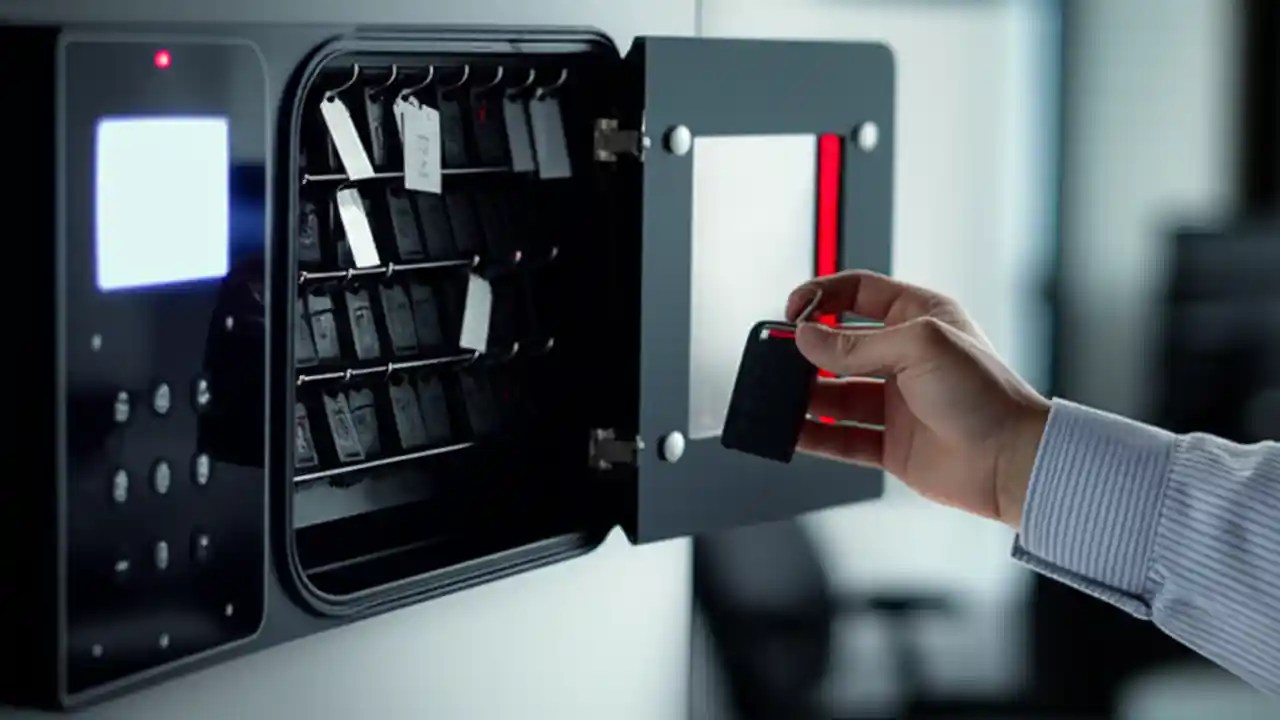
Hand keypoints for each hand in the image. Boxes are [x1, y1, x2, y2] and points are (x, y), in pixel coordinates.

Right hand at [784, 270, 1049, 528]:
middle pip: (839, 345)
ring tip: (778, 396)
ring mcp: (896, 402)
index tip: (794, 310)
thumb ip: (856, 343)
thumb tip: (806, 337)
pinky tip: (791, 431)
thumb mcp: (919, 346)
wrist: (1012, 461)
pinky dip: (813, 435)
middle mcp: (905, 358)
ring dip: (804, 394)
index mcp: (919, 318)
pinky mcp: (890, 444)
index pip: (859, 293)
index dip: (822, 296)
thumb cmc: (987, 394)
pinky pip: (840, 437)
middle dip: (806, 350)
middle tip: (779, 357)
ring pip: (834, 393)